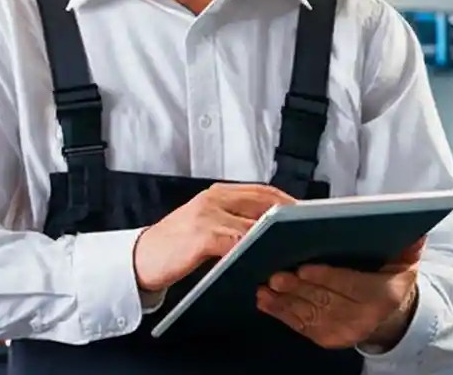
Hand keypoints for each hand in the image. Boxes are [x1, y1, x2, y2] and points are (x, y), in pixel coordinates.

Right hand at [133, 183, 295, 292]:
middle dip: (291, 216)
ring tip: (298, 246)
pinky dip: (257, 249)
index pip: (263, 191)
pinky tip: (269, 259)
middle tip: (314, 230)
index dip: (289, 202)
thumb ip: (233, 221)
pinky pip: (239, 241)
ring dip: (279, 234)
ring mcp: (209, 215)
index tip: (309, 215)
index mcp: (217, 193)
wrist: (138, 260)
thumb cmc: (174, 247)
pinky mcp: (204, 235)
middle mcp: (214, 198)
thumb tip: (271, 231)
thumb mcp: (205, 225)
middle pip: (265, 202)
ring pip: (256, 221)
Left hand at [257, 237, 424, 349]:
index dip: (328, 277)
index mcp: (383, 295)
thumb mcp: (406, 258)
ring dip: (284, 301)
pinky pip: (300, 325)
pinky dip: (280, 312)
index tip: (304, 268)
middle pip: (325, 300)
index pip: (352, 286)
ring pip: (308, 313)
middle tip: (276, 274)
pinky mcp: (325, 338)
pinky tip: (266, 300)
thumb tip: (414, 224)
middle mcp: (362, 318)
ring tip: (266, 285)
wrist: (388, 314)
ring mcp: (342, 331)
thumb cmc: (389, 278)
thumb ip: (409, 241)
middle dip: (298, 288)